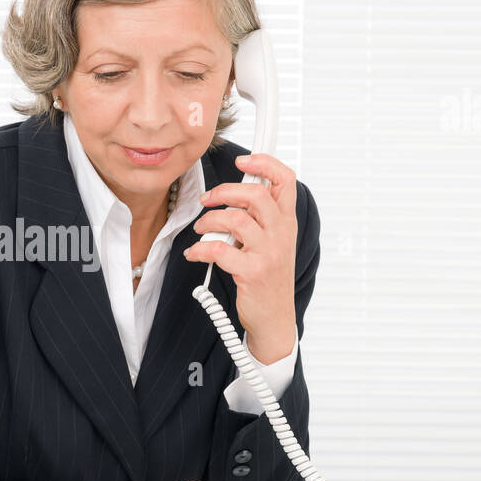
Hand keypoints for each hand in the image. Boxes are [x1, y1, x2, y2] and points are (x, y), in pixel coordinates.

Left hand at [184, 153, 298, 362]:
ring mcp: (268, 253)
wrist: (274, 319)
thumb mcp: (272, 243)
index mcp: (286, 222)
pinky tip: (194, 253)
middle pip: (255, 194)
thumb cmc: (267, 277)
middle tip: (207, 200)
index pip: (285, 181)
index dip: (265, 163)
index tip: (243, 161)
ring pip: (235, 219)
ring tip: (200, 230)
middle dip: (224, 191)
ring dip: (209, 221)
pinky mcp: (252, 272)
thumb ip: (259, 218)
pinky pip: (219, 250)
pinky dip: (200, 249)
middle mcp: (281, 234)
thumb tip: (232, 192)